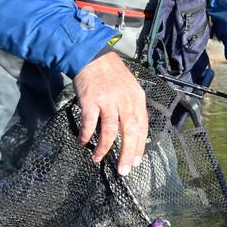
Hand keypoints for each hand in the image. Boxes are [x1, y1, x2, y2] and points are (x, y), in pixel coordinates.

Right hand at [73, 51, 146, 174]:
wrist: (92, 56)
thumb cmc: (111, 74)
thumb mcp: (129, 88)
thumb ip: (131, 107)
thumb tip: (131, 131)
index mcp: (137, 99)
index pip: (142, 127)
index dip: (140, 146)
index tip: (137, 160)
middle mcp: (125, 101)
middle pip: (130, 133)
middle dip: (127, 154)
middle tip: (124, 170)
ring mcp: (108, 101)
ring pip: (110, 132)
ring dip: (104, 149)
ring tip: (98, 159)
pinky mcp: (91, 101)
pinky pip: (90, 124)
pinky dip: (87, 136)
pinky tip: (84, 143)